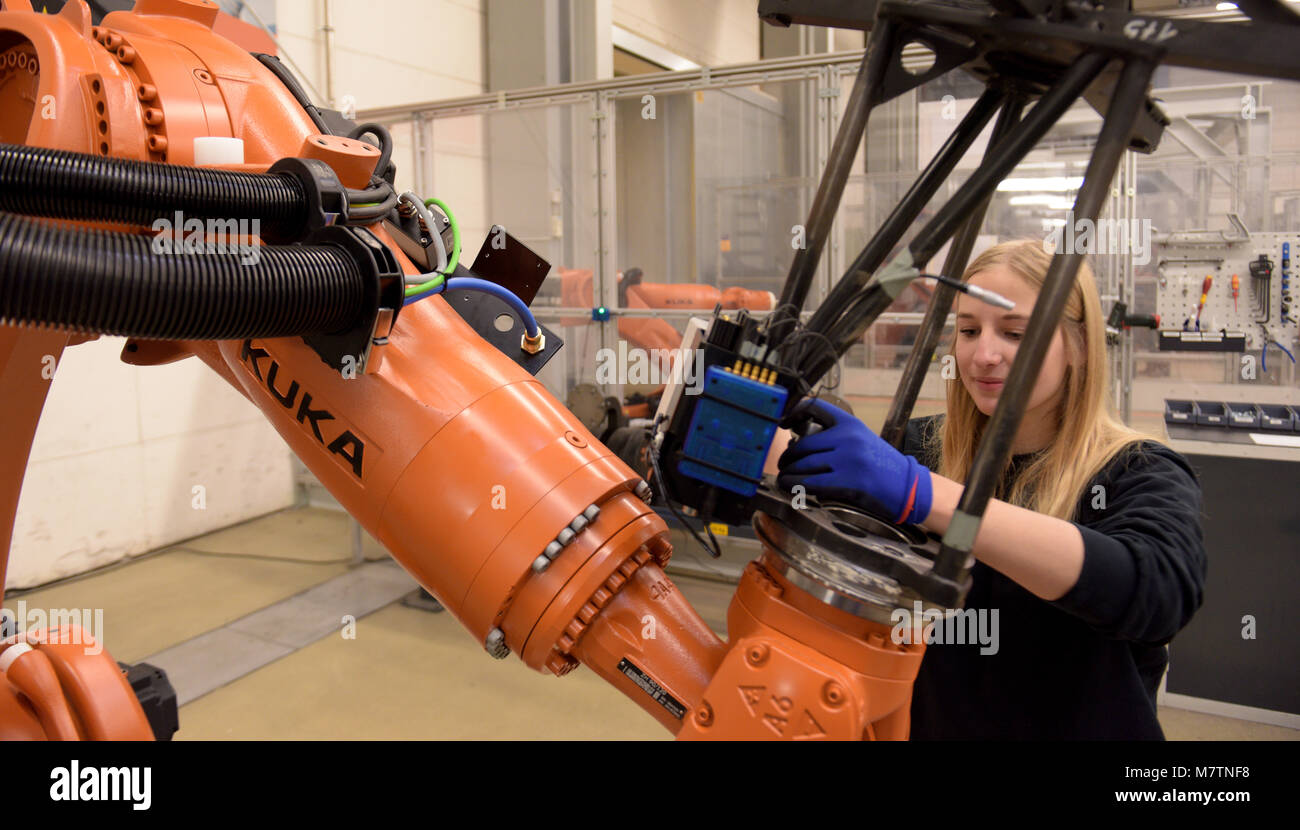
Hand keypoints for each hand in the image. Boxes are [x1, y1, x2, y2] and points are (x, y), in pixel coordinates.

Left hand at [776, 398, 932, 524]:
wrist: (906, 485)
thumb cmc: (880, 464)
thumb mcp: (861, 439)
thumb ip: (835, 437)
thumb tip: (799, 444)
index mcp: (850, 423)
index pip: (814, 408)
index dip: (793, 413)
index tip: (783, 423)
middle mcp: (848, 437)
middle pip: (803, 444)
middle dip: (788, 456)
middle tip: (782, 464)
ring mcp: (848, 460)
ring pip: (804, 464)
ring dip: (788, 473)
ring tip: (783, 478)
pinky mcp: (849, 482)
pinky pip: (812, 483)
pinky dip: (796, 486)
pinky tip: (790, 487)